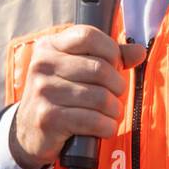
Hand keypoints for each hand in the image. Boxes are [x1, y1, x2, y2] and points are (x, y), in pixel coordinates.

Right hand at [10, 25, 146, 168]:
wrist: (29, 133)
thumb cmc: (61, 96)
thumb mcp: (77, 70)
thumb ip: (108, 58)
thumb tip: (139, 51)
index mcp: (50, 46)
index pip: (88, 36)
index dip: (111, 50)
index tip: (115, 65)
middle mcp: (43, 65)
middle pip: (99, 68)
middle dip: (117, 85)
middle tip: (116, 95)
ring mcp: (43, 91)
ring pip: (100, 97)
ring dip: (114, 109)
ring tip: (111, 113)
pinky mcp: (48, 118)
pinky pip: (93, 120)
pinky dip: (106, 126)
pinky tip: (104, 127)